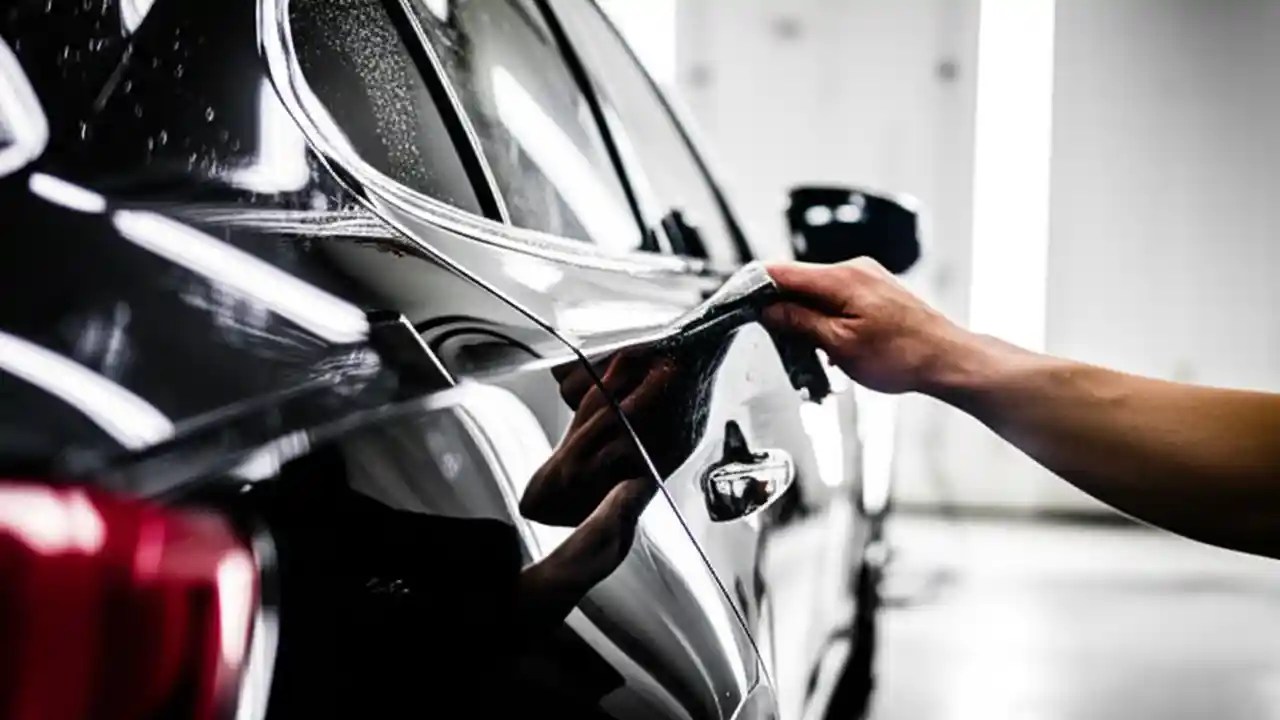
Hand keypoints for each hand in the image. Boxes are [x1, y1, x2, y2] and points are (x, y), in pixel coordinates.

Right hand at [762, 258, 971, 394]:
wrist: (947, 360)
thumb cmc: (904, 355)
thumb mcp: (839, 345)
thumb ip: (799, 322)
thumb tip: (769, 310)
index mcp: (842, 278)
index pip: (781, 271)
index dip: (754, 286)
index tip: (738, 302)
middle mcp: (854, 269)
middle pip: (798, 280)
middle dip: (781, 306)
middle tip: (774, 337)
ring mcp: (866, 278)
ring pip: (816, 290)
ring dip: (805, 316)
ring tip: (811, 348)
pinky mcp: (875, 290)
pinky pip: (836, 297)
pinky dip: (824, 316)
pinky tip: (831, 343)